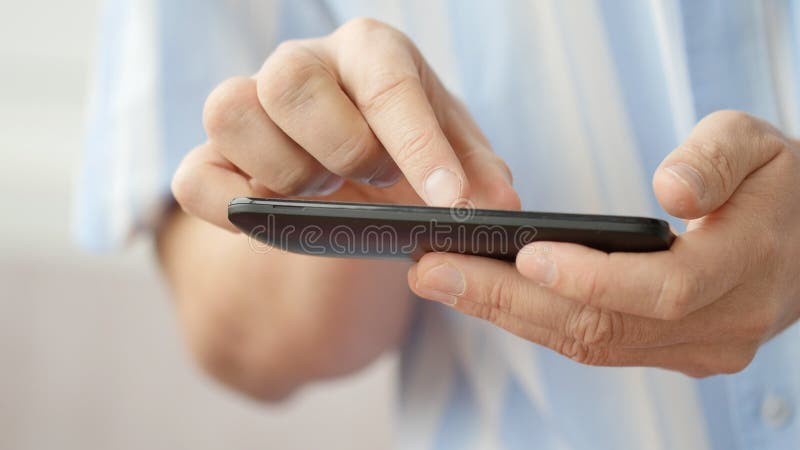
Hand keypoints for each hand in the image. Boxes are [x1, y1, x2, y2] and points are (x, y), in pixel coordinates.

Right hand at [172, 18, 518, 231]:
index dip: (419, 146)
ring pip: (231, 113)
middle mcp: (300, 63)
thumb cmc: (406, 150)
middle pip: (290, 81)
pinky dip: (229, 209)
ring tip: (325, 192)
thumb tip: (498, 209)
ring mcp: (247, 104)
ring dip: (286, 174)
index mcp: (368, 51)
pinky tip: (274, 220)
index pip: (387, 83)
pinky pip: (193, 177)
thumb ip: (480, 177)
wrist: (350, 168)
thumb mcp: (454, 157)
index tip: (449, 201)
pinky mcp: (211, 154)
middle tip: (374, 179)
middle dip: (341, 147)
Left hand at [409, 110, 799, 376]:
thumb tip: (670, 193)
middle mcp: (719, 328)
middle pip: (601, 328)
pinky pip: (591, 344)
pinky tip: (484, 293)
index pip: (660, 289)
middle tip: (433, 272)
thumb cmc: (777, 185)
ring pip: (587, 344)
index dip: (590, 277)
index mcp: (745, 271)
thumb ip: (717, 160)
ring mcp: (693, 350)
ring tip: (440, 281)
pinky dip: (534, 320)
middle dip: (509, 302)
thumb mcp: (760, 145)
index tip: (524, 253)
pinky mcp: (669, 352)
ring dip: (507, 314)